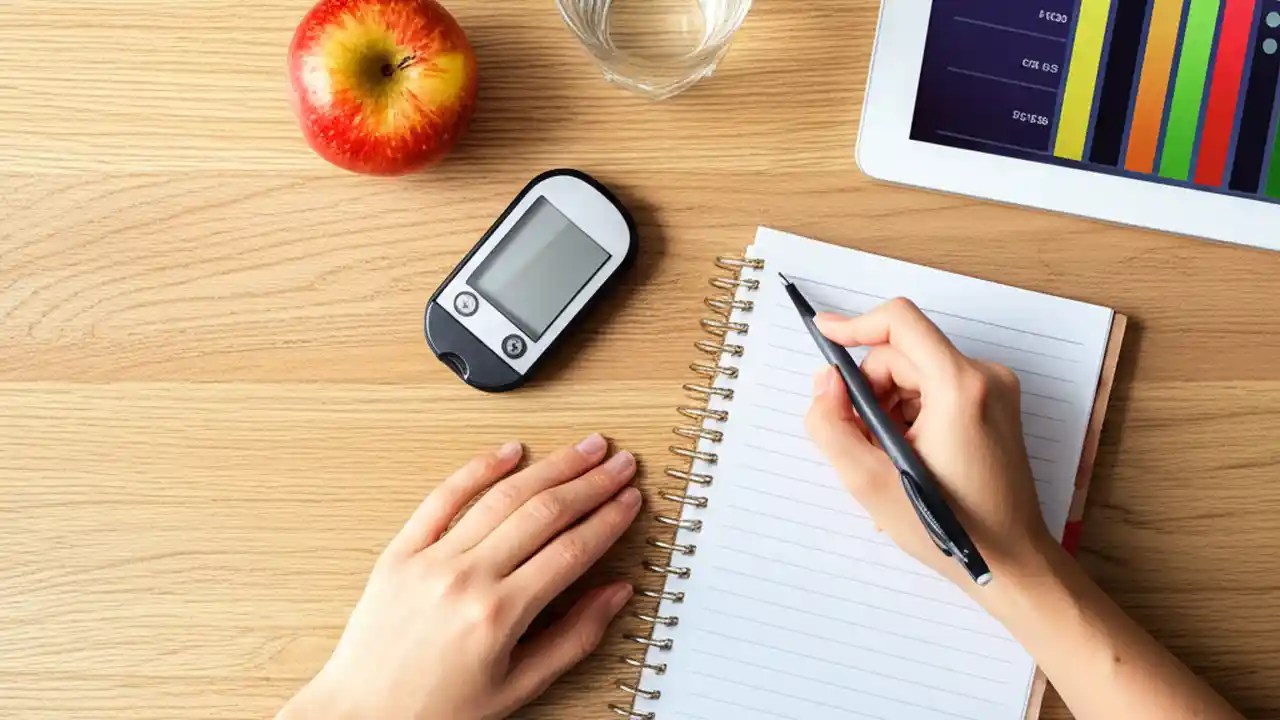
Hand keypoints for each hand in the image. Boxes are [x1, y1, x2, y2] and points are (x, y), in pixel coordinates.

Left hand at [278, 435, 640, 719]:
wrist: (361, 714)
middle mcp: (465, 579)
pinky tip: (509, 451)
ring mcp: (431, 560)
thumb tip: (614, 594)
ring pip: (503, 496)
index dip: (609, 519)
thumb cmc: (436, 711)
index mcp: (498, 615)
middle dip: (591, 482)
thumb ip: (574, 638)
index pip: (572, 550)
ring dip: (550, 466)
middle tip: (618, 462)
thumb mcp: (518, 687)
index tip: (630, 499)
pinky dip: (479, 468)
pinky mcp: (401, 551)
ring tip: (582, 448)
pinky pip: (444, 496)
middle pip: (544, 513)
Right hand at [804, 298, 1053, 586]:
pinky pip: (934, 390)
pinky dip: (910, 416)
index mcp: (960, 387)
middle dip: (870, 392)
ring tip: (888, 461)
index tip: (824, 336)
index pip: (900, 322)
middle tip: (863, 443)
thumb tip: (825, 381)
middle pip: (901, 354)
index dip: (855, 325)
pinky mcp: (994, 404)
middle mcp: (984, 377)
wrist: (1012, 562)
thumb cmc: (952, 529)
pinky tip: (907, 460)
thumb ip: (831, 425)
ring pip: (914, 373)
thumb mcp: (869, 482)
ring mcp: (995, 390)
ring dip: (888, 409)